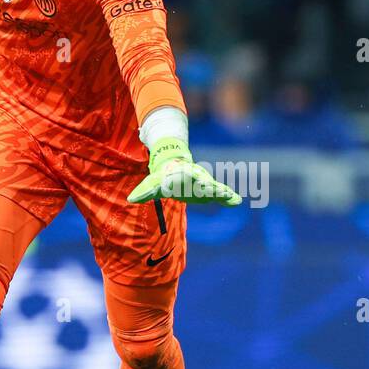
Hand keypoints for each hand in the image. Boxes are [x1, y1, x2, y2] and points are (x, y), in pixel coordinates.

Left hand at [127, 138, 241, 205]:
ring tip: (234, 199)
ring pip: (215, 188)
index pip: (188, 180)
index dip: (192, 182)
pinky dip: (228, 198)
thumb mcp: (152, 183)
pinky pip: (219, 194)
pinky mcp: (209, 190)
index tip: (201, 183)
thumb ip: (144, 192)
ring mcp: (204, 184)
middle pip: (205, 184)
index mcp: (182, 176)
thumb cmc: (162, 177)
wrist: (175, 167)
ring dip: (223, 193)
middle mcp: (195, 178)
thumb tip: (130, 199)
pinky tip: (237, 202)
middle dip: (212, 189)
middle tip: (220, 192)